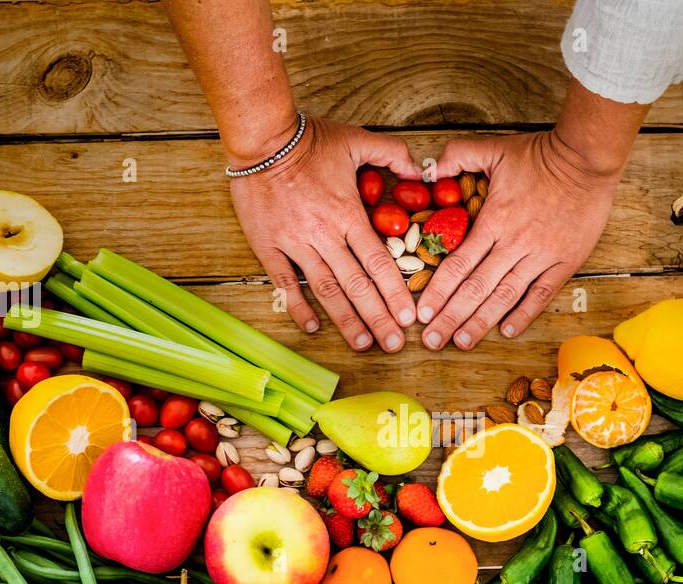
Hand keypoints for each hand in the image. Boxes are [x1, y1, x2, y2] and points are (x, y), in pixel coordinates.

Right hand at [229, 117, 421, 351]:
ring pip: (326, 289)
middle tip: (394, 344)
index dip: (395, 293)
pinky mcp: (268, 246)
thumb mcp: (357, 140)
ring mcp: (295, 244)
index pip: (378, 263)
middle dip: (378, 318)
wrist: (261, 139)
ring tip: (363, 344)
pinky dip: (299, 306)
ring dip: (346, 320)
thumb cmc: (310, 140)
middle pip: (357, 285)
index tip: (409, 317)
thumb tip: (421, 171)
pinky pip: (284, 283)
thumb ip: (392, 154)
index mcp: (348, 214)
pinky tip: (312, 327)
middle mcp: (324, 235)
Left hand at [417, 130, 619, 350]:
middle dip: (451, 317)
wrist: (587, 159)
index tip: (422, 313)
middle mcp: (514, 244)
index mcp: (493, 220)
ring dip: (481, 322)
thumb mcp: (493, 148)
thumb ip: (457, 156)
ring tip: (461, 343)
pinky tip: (507, 332)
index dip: (438, 291)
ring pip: (505, 296)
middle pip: (476, 288)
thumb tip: (425, 169)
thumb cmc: (540, 154)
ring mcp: (541, 256)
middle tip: (431, 340)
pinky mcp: (565, 261)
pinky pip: (542, 294)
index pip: (458, 264)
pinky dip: (524, 315)